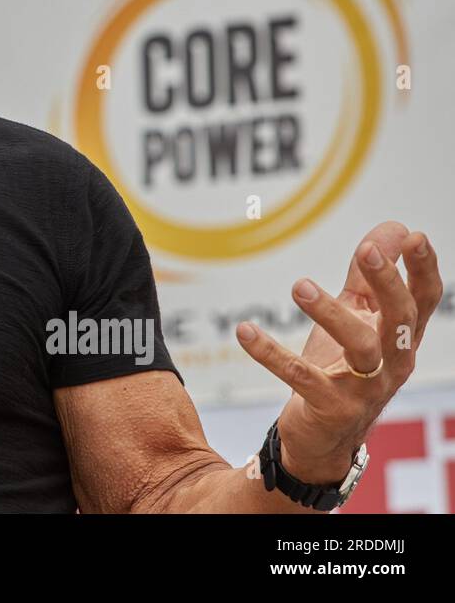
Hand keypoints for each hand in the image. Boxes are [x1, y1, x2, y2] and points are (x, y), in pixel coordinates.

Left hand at [236, 221, 442, 484]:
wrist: (324, 439)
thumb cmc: (341, 369)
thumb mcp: (356, 319)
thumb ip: (368, 277)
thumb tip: (393, 228)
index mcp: (400, 338)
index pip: (423, 300)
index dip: (424, 268)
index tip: (415, 235)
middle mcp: (391, 363)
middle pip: (400, 319)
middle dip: (387, 283)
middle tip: (367, 249)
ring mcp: (364, 389)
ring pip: (360, 346)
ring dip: (330, 313)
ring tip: (298, 286)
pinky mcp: (330, 409)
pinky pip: (301, 378)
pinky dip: (271, 354)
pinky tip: (244, 330)